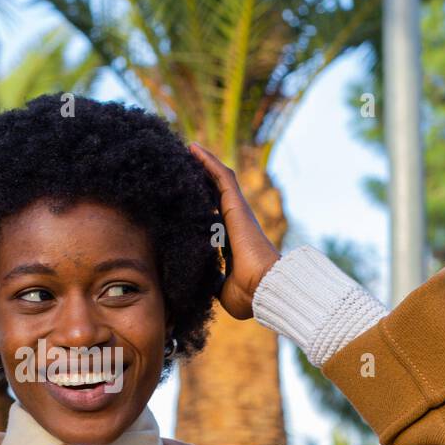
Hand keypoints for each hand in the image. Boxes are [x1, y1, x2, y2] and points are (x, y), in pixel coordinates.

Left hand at [188, 141, 280, 319]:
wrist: (265, 289)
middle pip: (215, 193)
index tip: (182, 197)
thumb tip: (197, 286)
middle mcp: (235, 223)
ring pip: (218, 179)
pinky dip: (208, 161)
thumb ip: (211, 282)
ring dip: (202, 164)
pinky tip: (193, 148)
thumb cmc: (249, 295)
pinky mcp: (237, 205)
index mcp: (231, 242)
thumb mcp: (222, 289)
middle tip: (179, 166)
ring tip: (185, 150)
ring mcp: (238, 212)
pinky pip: (221, 176)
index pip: (212, 217)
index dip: (198, 205)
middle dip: (199, 179)